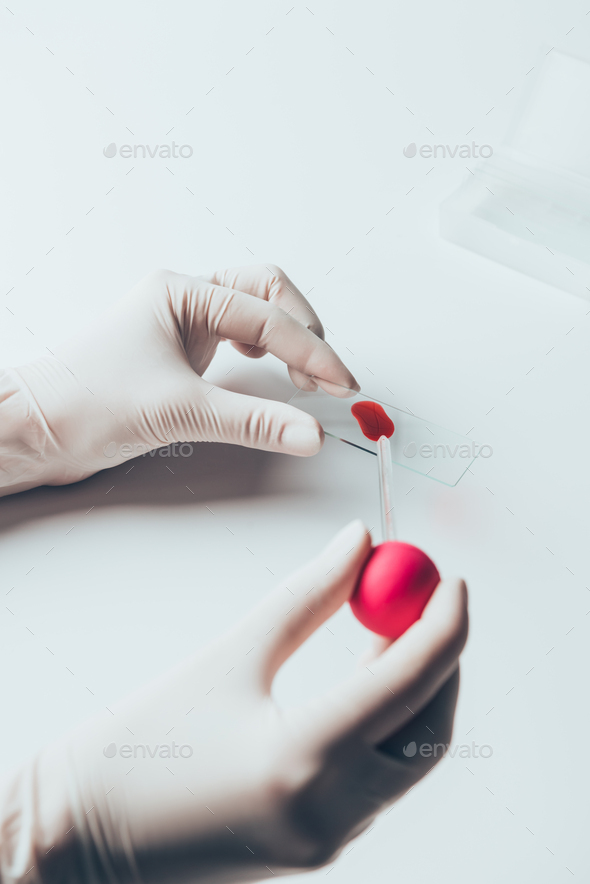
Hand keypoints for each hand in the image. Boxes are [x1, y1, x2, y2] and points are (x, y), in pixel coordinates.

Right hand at [7, 521, 467, 883]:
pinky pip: (378, 778)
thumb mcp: (233, 655)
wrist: (87, 832)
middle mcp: (330, 814)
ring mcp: (328, 840)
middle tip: (427, 602)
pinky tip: (365, 681)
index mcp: (304, 761)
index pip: (411, 681)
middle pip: (428, 727)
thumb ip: (307, 596)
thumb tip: (358, 544)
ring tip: (390, 630)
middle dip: (440, 659)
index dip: (443, 622)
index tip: (450, 579)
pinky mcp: (319, 845)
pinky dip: (386, 725)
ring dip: (414, 691)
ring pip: (408, 758)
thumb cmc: (142, 744)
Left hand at [11, 264, 358, 488]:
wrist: (38, 431)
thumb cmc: (83, 403)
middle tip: (328, 378)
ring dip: (288, 339)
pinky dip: (266, 352)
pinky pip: (239, 338)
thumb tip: (307, 432)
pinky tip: (270, 371)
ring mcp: (183, 325)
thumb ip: (252, 421)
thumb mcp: (179, 411)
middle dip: (305, 332)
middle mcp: (184, 300)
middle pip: (268, 293)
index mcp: (180, 292)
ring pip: (256, 312)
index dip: (311, 352)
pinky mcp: (182, 353)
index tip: (339, 385)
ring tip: (306, 377)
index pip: (266, 316)